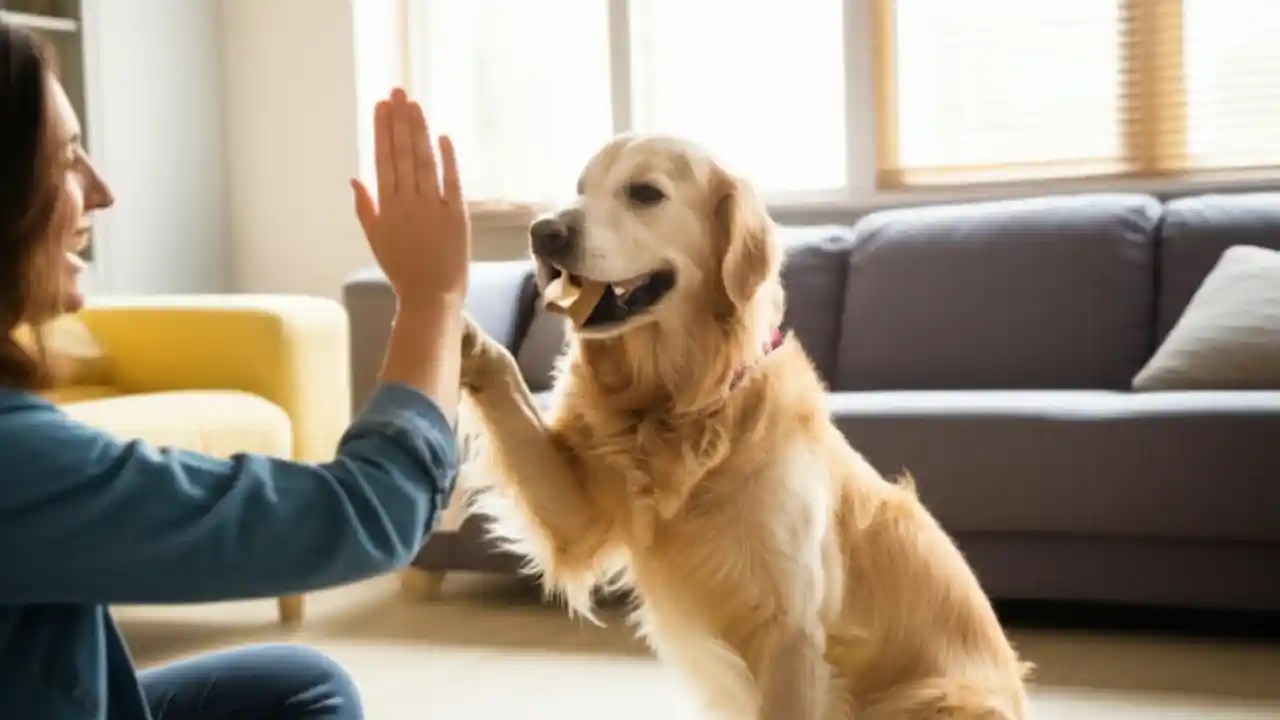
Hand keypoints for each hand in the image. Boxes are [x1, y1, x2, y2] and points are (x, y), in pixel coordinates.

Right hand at [352, 88, 469, 307]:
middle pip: (402, 153)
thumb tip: (355, 178)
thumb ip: (365, 207)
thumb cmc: (402, 269)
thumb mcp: (375, 239)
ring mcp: (433, 207)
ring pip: (423, 161)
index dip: (382, 130)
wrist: (431, 296)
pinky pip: (451, 181)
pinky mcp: (457, 215)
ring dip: (419, 131)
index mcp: (386, 207)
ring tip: (415, 105)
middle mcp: (408, 202)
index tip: (382, 105)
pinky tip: (443, 136)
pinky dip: (447, 158)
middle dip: (399, 120)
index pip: (383, 159)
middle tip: (398, 92)